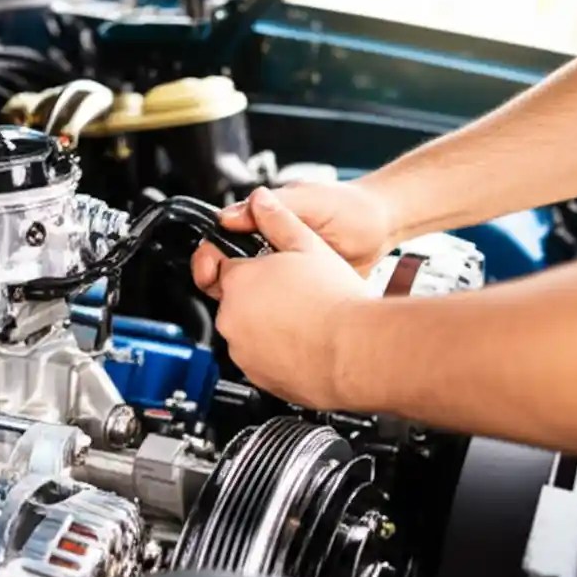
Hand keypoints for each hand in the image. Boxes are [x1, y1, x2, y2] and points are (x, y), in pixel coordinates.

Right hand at [192, 180, 392, 297]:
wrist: (384, 228)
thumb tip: (230, 215)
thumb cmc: (350, 206)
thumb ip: (274, 206)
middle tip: (226, 292)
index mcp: (262, 224)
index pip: (222, 240)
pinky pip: (278, 307)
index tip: (209, 268)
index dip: (210, 255)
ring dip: (247, 302)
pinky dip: (273, 315)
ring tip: (253, 308)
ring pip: (251, 294)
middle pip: (230, 271)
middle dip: (222, 284)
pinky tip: (277, 319)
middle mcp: (267, 249)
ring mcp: (283, 274)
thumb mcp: (310, 199)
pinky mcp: (300, 294)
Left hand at [201, 187, 370, 409]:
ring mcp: (242, 350)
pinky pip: (259, 358)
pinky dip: (274, 351)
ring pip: (246, 330)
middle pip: (234, 299)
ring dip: (264, 323)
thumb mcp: (308, 244)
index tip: (263, 266)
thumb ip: (277, 219)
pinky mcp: (257, 376)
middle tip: (291, 290)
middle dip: (256, 293)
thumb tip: (260, 200)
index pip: (221, 265)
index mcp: (238, 281)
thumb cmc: (335, 300)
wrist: (355, 351)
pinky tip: (302, 341)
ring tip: (301, 317)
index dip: (246, 262)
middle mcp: (231, 317)